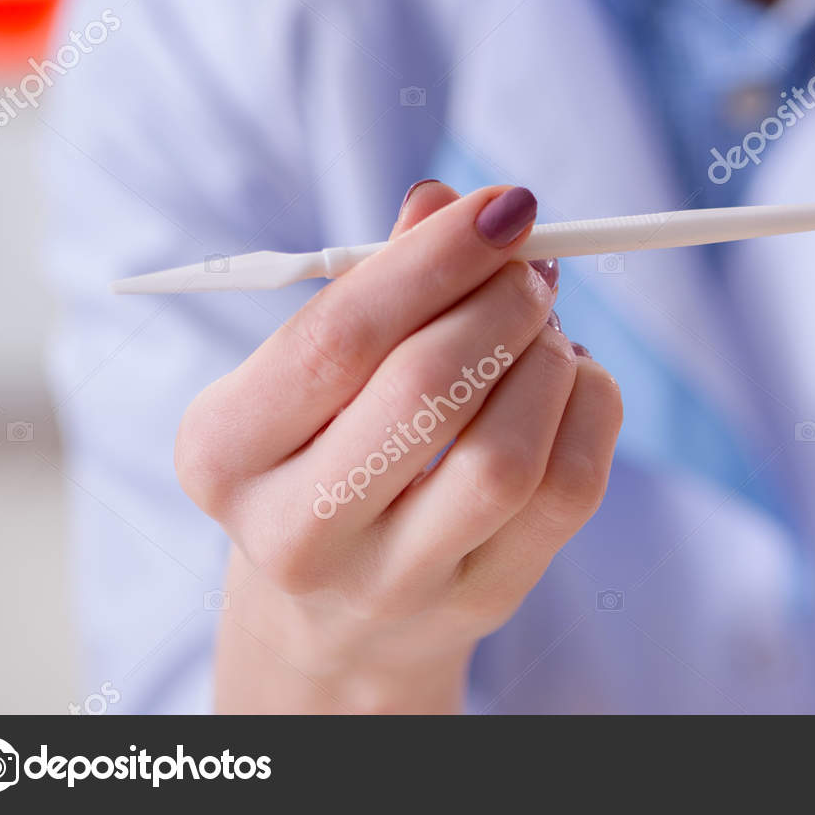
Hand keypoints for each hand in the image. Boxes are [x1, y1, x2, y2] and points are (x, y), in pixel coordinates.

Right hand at [175, 182, 621, 711]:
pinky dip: (590, 410)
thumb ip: (376, 280)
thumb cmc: (324, 450)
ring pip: (506, 455)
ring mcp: (392, 582)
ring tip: (544, 330)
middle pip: (427, 391)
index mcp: (225, 451)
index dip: (437, 259)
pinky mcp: (479, 601)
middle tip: (535, 268)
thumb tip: (442, 202)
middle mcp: (296, 531)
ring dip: (548, 362)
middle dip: (502, 305)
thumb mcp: (315, 370)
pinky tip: (568, 379)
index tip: (507, 205)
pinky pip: (567, 493)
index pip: (342, 336)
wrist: (331, 613)